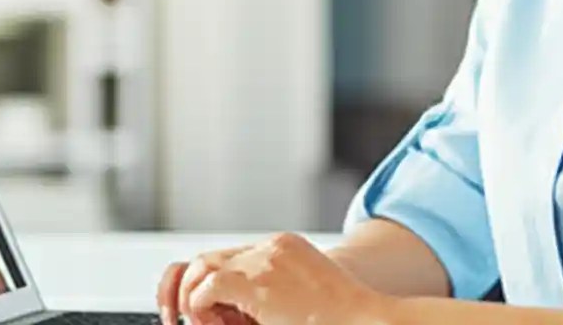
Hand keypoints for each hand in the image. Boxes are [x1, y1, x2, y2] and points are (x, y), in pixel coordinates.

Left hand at [157, 233, 392, 324]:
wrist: (366, 321)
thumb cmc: (338, 320)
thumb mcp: (297, 301)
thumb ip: (266, 299)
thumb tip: (227, 312)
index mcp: (283, 249)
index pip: (231, 257)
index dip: (214, 287)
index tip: (215, 315)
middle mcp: (272, 247)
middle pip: (211, 257)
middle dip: (196, 289)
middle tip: (202, 320)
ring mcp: (265, 258)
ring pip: (202, 267)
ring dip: (196, 298)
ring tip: (208, 324)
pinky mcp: (258, 279)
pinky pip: (207, 287)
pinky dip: (202, 308)